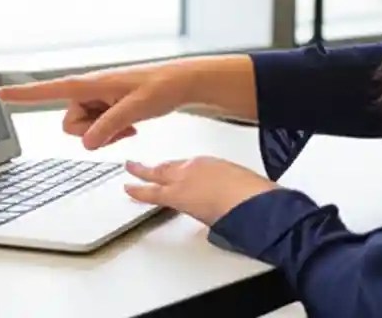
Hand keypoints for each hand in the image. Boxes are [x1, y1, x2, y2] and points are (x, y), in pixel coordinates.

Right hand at [0, 62, 194, 149]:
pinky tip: (129, 127)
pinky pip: (96, 130)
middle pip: (70, 123)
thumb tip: (87, 142)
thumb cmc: (161, 87)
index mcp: (92, 84)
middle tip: (120, 126)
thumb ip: (110, 126)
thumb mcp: (137, 109)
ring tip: (128, 124)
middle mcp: (90, 91)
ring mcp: (98, 100)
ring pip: (83, 130)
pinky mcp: (106, 108)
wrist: (180, 84)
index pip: (52, 89)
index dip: (25, 93)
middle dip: (90, 132)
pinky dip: (111, 133)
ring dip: (103, 134)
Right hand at [122, 157, 277, 224]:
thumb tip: (201, 214)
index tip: (128, 188)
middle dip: (143, 169)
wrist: (253, 200)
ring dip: (164, 166)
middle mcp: (185, 176)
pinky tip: (188, 167)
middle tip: (131, 166)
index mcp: (177, 194)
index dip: (137, 191)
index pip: (150, 192)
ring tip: (157, 166)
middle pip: (158, 172)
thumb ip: (197, 213)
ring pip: (175, 164)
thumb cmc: (232, 214)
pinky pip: (193, 161)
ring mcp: (199, 165)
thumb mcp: (206, 221)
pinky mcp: (214, 160)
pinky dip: (185, 164)